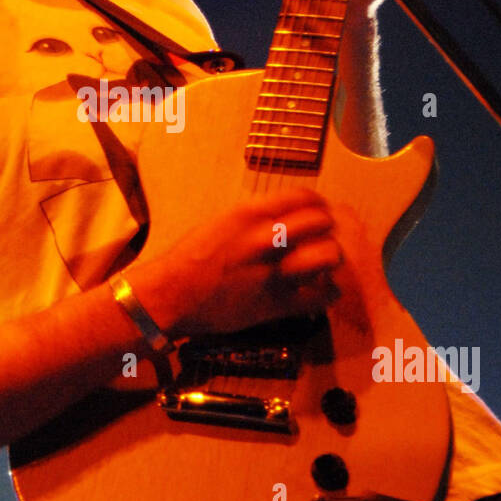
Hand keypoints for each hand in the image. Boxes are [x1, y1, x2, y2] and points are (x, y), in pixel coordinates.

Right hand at [128, 190, 341, 339]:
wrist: (169, 295)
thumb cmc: (191, 259)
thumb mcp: (222, 222)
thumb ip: (257, 218)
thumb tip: (287, 216)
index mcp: (250, 213)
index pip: (304, 196)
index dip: (318, 204)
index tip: (319, 211)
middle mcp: (266, 239)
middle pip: (323, 222)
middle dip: (328, 229)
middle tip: (324, 237)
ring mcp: (273, 272)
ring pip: (328, 256)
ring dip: (331, 258)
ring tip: (324, 263)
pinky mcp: (275, 303)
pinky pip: (320, 296)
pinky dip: (327, 292)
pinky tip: (322, 289)